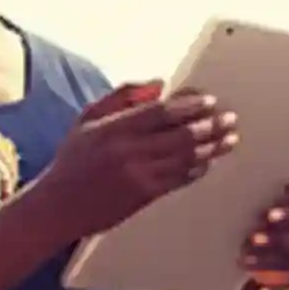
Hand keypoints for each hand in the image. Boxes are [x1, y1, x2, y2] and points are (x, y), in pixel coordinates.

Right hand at [41, 80, 239, 236]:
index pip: (161, 113)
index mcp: (115, 129)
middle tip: (230, 119)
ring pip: (185, 159)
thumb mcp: (89, 118)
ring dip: (212, 148)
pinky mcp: (144, 197)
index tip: (210, 101)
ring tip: (230, 139)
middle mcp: (129, 153)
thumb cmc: (74, 158)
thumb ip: (123, 96)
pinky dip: (197, 169)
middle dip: (210, 126)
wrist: (58, 206)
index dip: (190, 106)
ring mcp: (139, 177)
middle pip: (180, 136)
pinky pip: (179, 180)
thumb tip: (159, 82)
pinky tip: (209, 162)